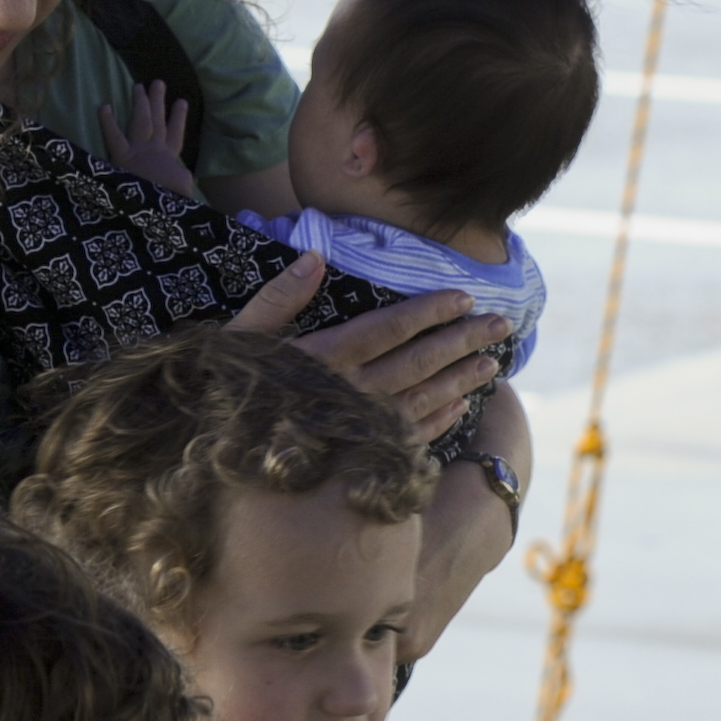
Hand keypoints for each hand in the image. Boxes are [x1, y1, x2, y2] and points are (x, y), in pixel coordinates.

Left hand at [99, 78, 197, 197]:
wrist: (155, 207)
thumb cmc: (169, 200)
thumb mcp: (184, 191)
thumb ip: (184, 180)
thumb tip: (184, 175)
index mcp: (169, 159)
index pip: (176, 134)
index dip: (179, 118)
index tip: (182, 101)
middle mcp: (154, 149)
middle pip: (157, 120)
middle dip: (158, 101)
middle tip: (158, 82)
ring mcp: (138, 150)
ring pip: (141, 121)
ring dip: (140, 103)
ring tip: (139, 86)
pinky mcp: (122, 157)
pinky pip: (114, 136)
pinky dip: (108, 122)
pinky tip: (103, 106)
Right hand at [228, 254, 509, 445]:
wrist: (219, 461)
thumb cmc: (228, 390)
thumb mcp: (240, 337)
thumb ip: (277, 299)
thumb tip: (314, 259)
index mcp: (324, 356)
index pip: (389, 328)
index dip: (429, 312)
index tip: (464, 297)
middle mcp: (349, 392)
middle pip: (418, 361)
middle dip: (462, 340)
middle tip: (501, 324)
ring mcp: (358, 428)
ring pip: (421, 398)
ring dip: (461, 379)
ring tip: (493, 363)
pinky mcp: (360, 457)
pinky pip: (410, 438)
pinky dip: (439, 421)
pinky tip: (462, 406)